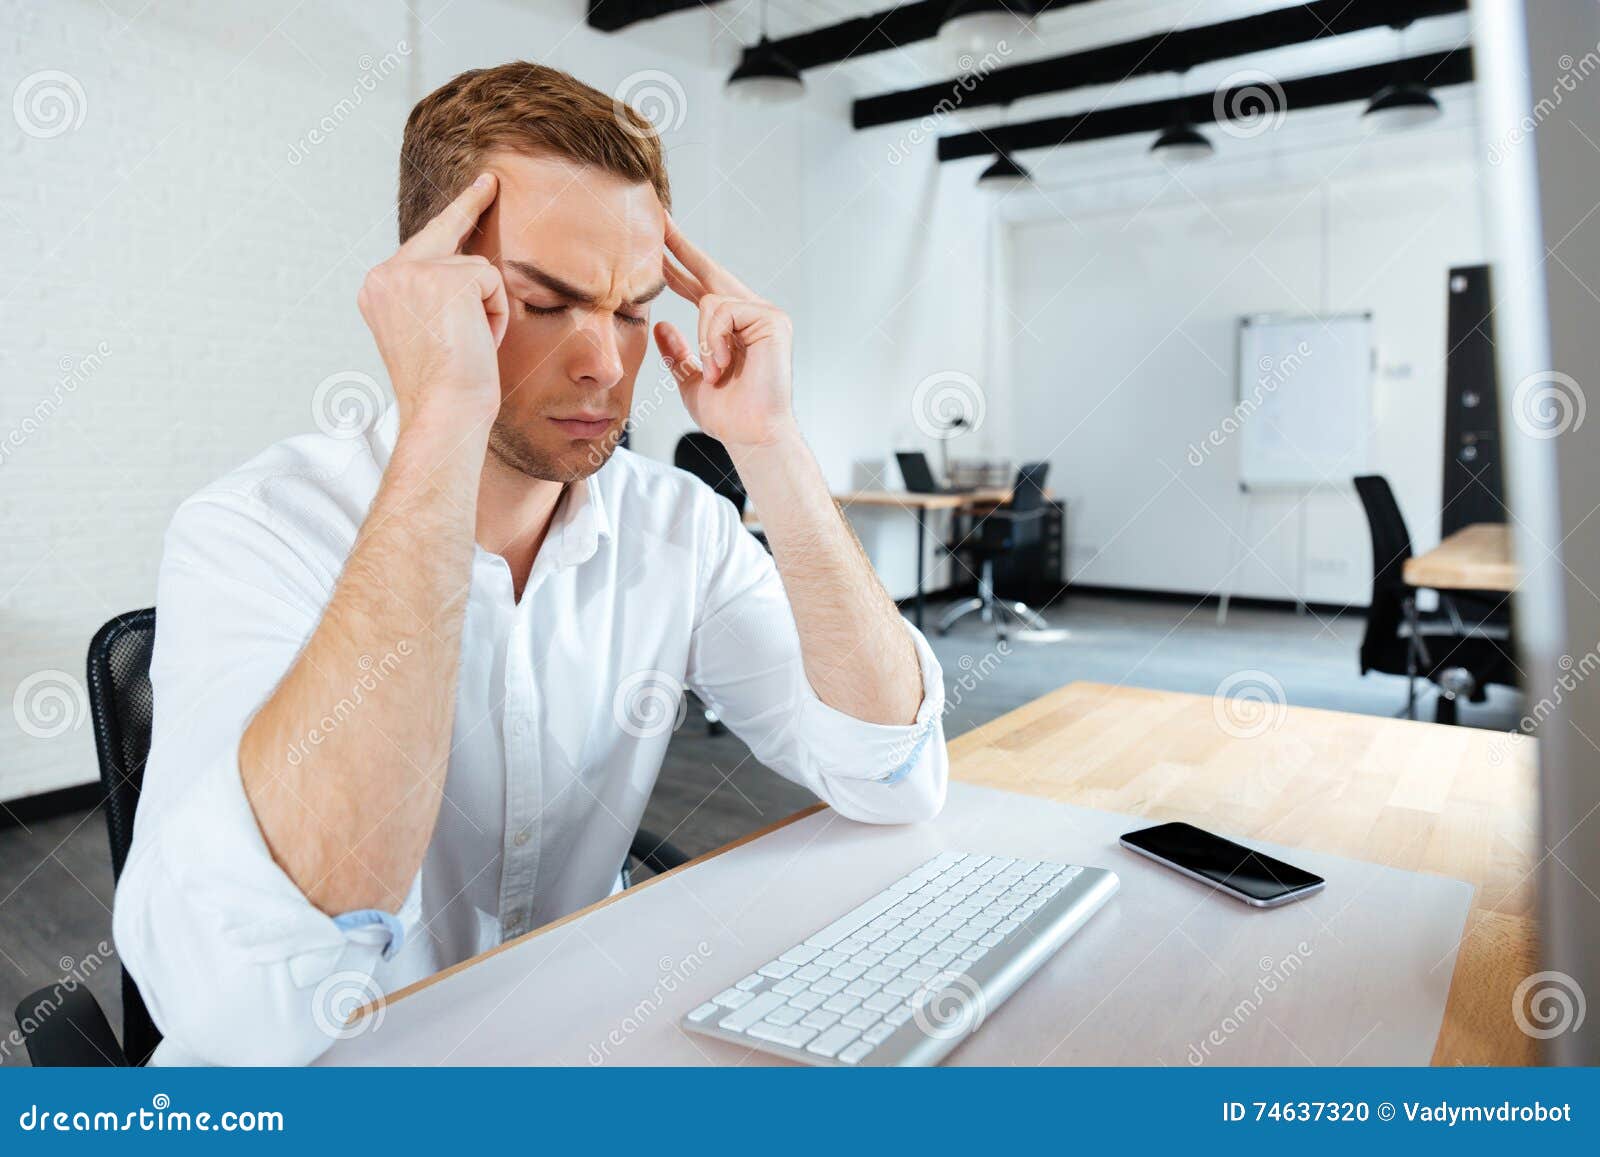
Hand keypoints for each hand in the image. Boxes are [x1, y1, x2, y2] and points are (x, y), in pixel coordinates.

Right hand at [357, 173, 508, 433]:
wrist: (444, 411)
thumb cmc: (444, 387)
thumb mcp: (428, 333)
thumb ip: (433, 296)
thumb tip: (469, 269)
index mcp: (378, 289)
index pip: (419, 245)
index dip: (449, 219)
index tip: (472, 192)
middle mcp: (387, 274)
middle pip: (443, 232)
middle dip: (470, 204)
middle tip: (492, 180)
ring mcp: (413, 272)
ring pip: (475, 268)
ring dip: (486, 308)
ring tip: (471, 345)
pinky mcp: (446, 277)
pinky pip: (492, 281)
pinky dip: (496, 313)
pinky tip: (478, 340)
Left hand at [654, 216, 795, 450]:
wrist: (751, 436)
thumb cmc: (728, 414)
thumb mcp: (690, 380)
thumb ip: (677, 352)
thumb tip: (661, 323)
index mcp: (730, 327)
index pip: (699, 289)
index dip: (676, 267)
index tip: (655, 245)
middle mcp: (750, 314)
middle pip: (709, 272)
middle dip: (680, 247)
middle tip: (657, 218)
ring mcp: (764, 314)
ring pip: (709, 299)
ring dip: (703, 340)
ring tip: (713, 372)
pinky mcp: (772, 320)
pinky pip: (722, 311)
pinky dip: (714, 341)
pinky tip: (722, 366)